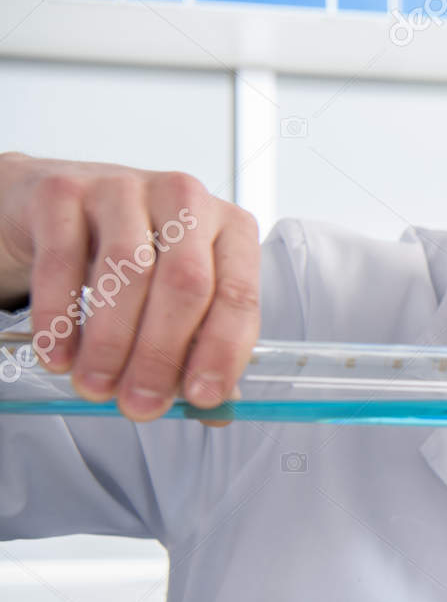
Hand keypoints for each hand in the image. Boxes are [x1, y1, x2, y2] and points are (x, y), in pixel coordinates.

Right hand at [0, 152, 259, 418]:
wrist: (52, 210)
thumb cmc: (131, 259)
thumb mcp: (174, 298)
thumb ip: (199, 349)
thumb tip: (215, 413)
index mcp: (229, 228)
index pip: (238, 295)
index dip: (222, 352)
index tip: (201, 399)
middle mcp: (185, 199)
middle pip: (186, 285)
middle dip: (162, 355)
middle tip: (139, 405)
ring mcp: (124, 188)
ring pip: (127, 273)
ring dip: (111, 343)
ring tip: (95, 386)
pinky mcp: (64, 192)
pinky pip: (62, 261)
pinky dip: (60, 317)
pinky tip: (57, 355)